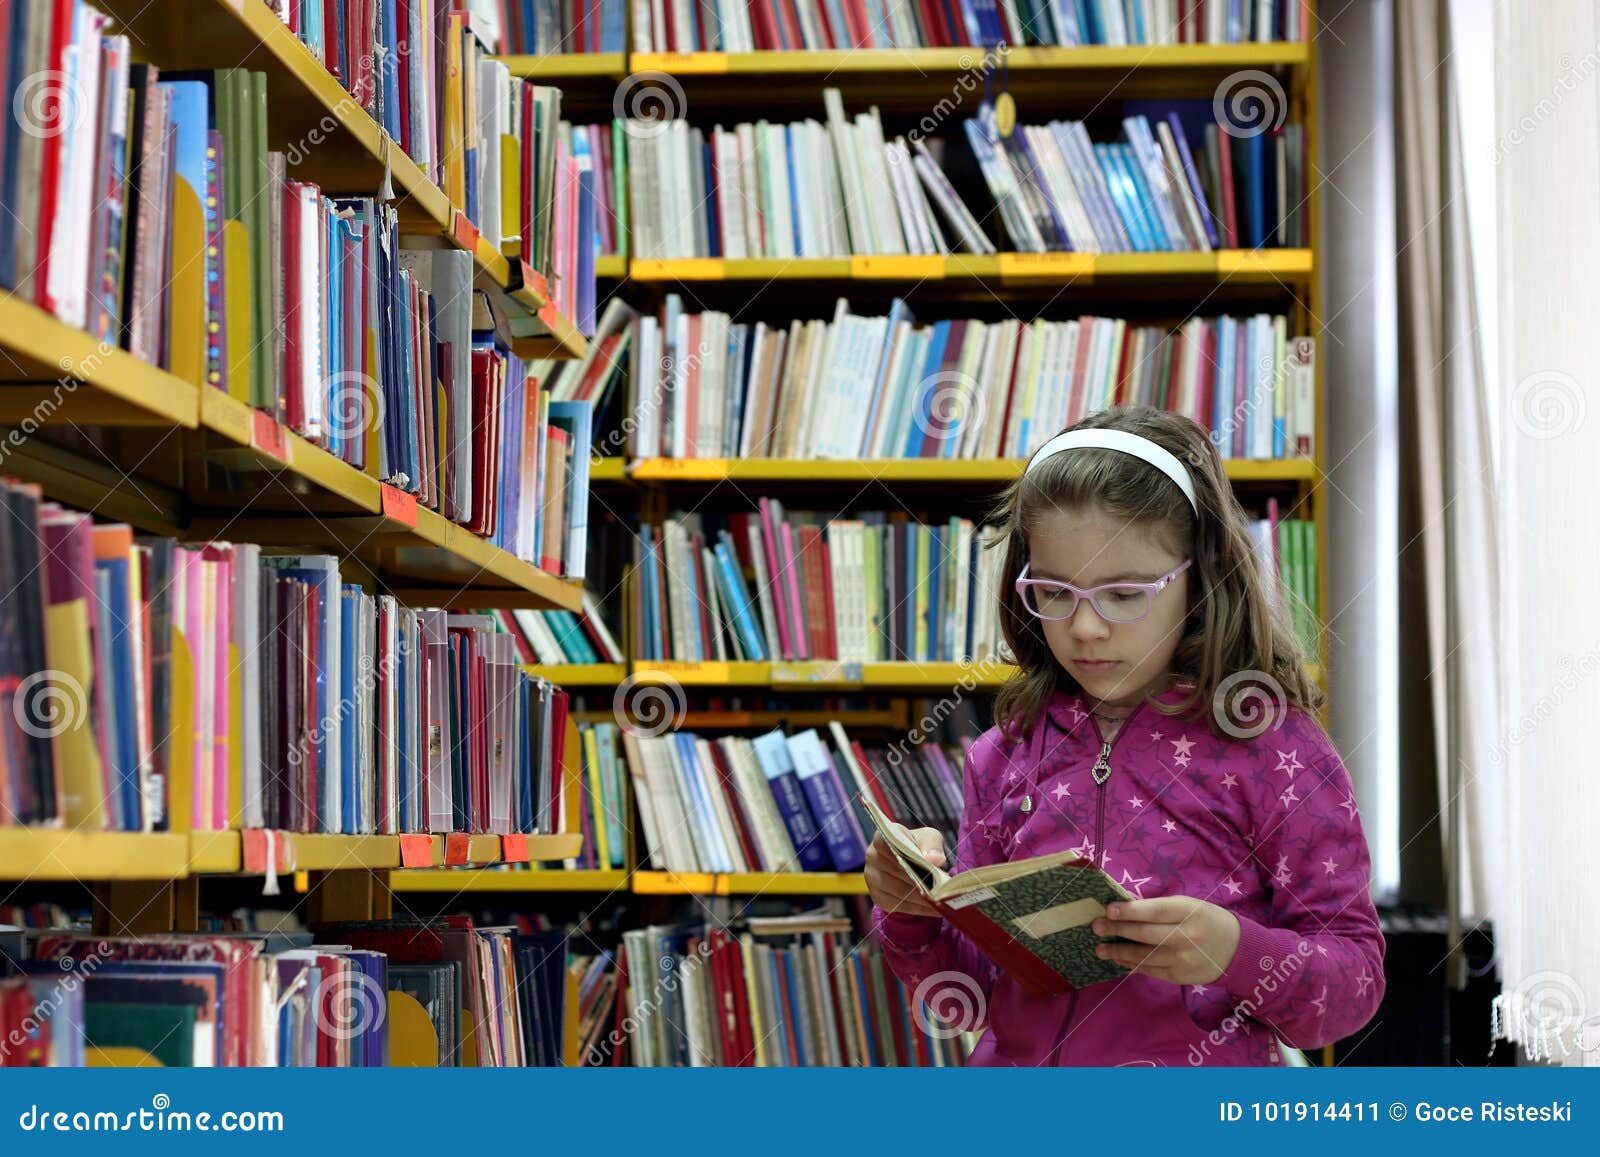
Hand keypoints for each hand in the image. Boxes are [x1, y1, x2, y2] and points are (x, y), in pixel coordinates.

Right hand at [864, 830, 946, 918]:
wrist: (907, 863)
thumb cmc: (917, 846)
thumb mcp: (927, 838)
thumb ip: (932, 844)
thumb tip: (935, 859)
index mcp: (881, 838)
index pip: (886, 844)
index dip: (905, 853)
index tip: (927, 863)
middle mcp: (872, 858)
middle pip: (898, 871)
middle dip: (922, 879)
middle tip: (943, 888)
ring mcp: (872, 880)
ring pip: (900, 891)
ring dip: (922, 897)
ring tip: (943, 899)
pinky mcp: (879, 898)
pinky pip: (900, 906)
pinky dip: (919, 908)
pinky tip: (934, 907)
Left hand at [1090, 896, 1241, 985]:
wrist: (1236, 949)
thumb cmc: (1205, 920)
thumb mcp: (1188, 905)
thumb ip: (1159, 908)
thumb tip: (1124, 907)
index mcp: (1188, 912)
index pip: (1154, 911)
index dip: (1130, 911)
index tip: (1109, 910)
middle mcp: (1186, 937)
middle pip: (1145, 934)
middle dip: (1117, 931)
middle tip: (1096, 927)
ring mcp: (1183, 960)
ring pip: (1144, 956)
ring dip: (1119, 952)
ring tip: (1100, 949)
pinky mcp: (1180, 977)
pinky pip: (1150, 970)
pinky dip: (1132, 965)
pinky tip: (1119, 959)